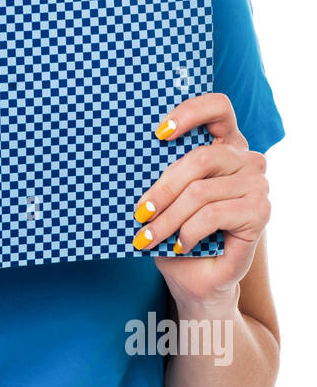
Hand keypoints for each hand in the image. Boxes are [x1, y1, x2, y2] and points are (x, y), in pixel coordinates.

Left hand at [131, 93, 270, 304]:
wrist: (196, 279)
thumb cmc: (175, 232)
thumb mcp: (165, 197)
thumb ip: (161, 170)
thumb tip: (126, 151)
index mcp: (224, 145)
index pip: (218, 107)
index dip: (189, 112)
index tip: (159, 133)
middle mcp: (246, 159)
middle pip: (199, 158)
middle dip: (163, 189)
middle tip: (140, 213)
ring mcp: (257, 184)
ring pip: (201, 191)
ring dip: (168, 219)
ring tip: (150, 237)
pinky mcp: (260, 211)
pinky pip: (212, 214)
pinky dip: (188, 232)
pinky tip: (181, 245)